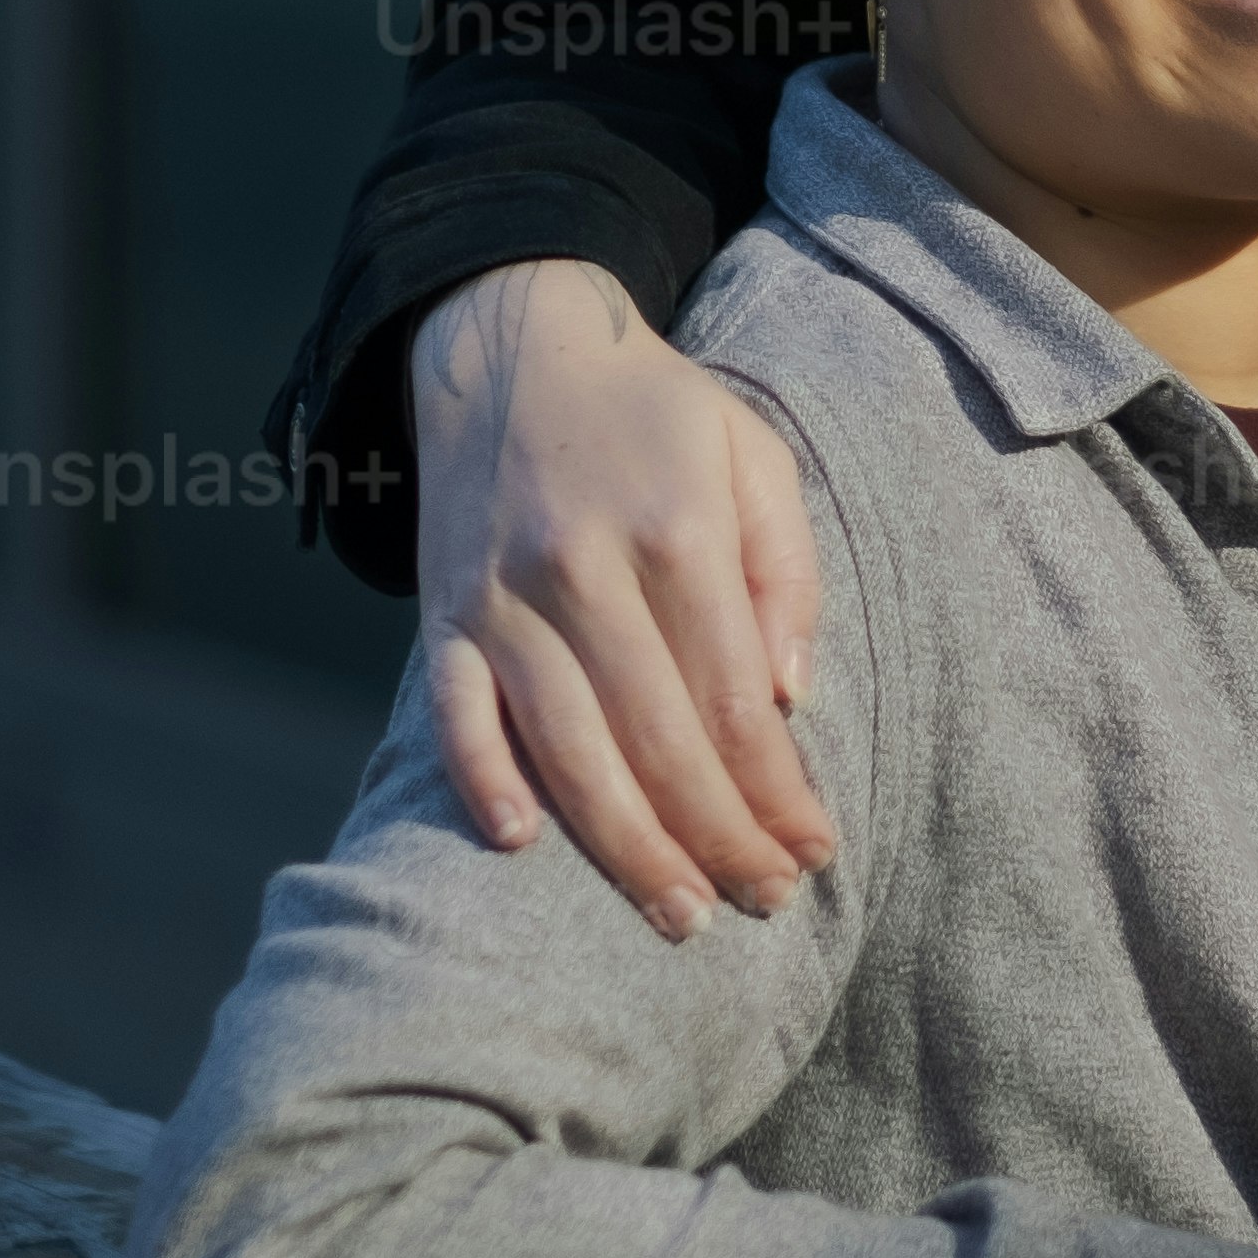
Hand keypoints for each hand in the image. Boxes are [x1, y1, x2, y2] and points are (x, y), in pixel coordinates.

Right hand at [413, 259, 832, 933]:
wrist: (511, 343)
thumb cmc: (652, 413)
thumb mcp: (752, 453)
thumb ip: (786, 571)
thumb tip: (788, 699)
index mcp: (677, 529)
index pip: (736, 699)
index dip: (777, 790)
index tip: (813, 850)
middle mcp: (585, 569)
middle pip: (659, 741)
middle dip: (718, 839)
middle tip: (761, 902)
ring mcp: (503, 596)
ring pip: (567, 748)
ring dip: (626, 845)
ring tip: (679, 914)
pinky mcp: (444, 611)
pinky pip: (457, 711)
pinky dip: (481, 779)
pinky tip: (518, 846)